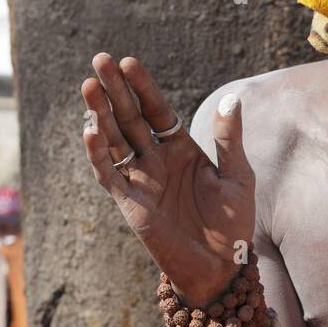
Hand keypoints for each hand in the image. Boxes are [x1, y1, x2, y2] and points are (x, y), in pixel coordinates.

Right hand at [81, 53, 254, 306]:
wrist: (223, 267)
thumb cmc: (234, 223)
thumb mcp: (238, 176)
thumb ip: (229, 140)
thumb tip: (232, 98)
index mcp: (181, 148)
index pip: (157, 110)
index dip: (142, 86)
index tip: (128, 61)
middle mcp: (156, 160)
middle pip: (130, 118)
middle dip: (115, 90)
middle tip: (99, 59)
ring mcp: (141, 180)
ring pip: (115, 141)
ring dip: (100, 115)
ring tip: (89, 87)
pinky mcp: (131, 204)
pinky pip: (110, 176)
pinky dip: (98, 155)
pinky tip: (90, 132)